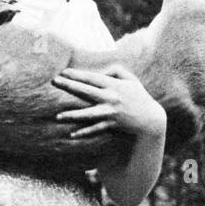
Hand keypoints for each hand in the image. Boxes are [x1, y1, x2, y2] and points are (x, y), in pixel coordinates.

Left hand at [50, 64, 166, 141]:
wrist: (150, 119)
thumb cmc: (139, 97)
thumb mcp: (131, 80)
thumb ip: (116, 70)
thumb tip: (101, 71)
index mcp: (113, 85)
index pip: (91, 77)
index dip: (77, 74)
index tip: (63, 72)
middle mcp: (110, 98)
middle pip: (86, 91)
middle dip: (69, 86)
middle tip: (54, 81)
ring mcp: (110, 113)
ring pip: (88, 114)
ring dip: (72, 115)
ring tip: (58, 116)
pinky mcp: (111, 125)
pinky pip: (95, 129)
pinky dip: (84, 132)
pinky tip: (72, 134)